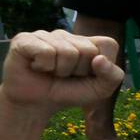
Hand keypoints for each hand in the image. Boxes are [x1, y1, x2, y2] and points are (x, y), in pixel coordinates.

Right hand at [1, 30, 122, 112]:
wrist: (36, 104)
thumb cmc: (69, 93)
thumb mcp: (99, 90)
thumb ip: (112, 76)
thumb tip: (100, 59)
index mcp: (88, 43)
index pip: (108, 44)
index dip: (102, 66)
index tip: (87, 75)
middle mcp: (68, 36)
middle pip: (88, 50)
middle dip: (79, 71)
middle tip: (65, 76)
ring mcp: (46, 35)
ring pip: (68, 52)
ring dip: (60, 71)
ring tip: (51, 72)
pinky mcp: (26, 39)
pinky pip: (46, 52)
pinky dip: (44, 66)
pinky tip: (37, 67)